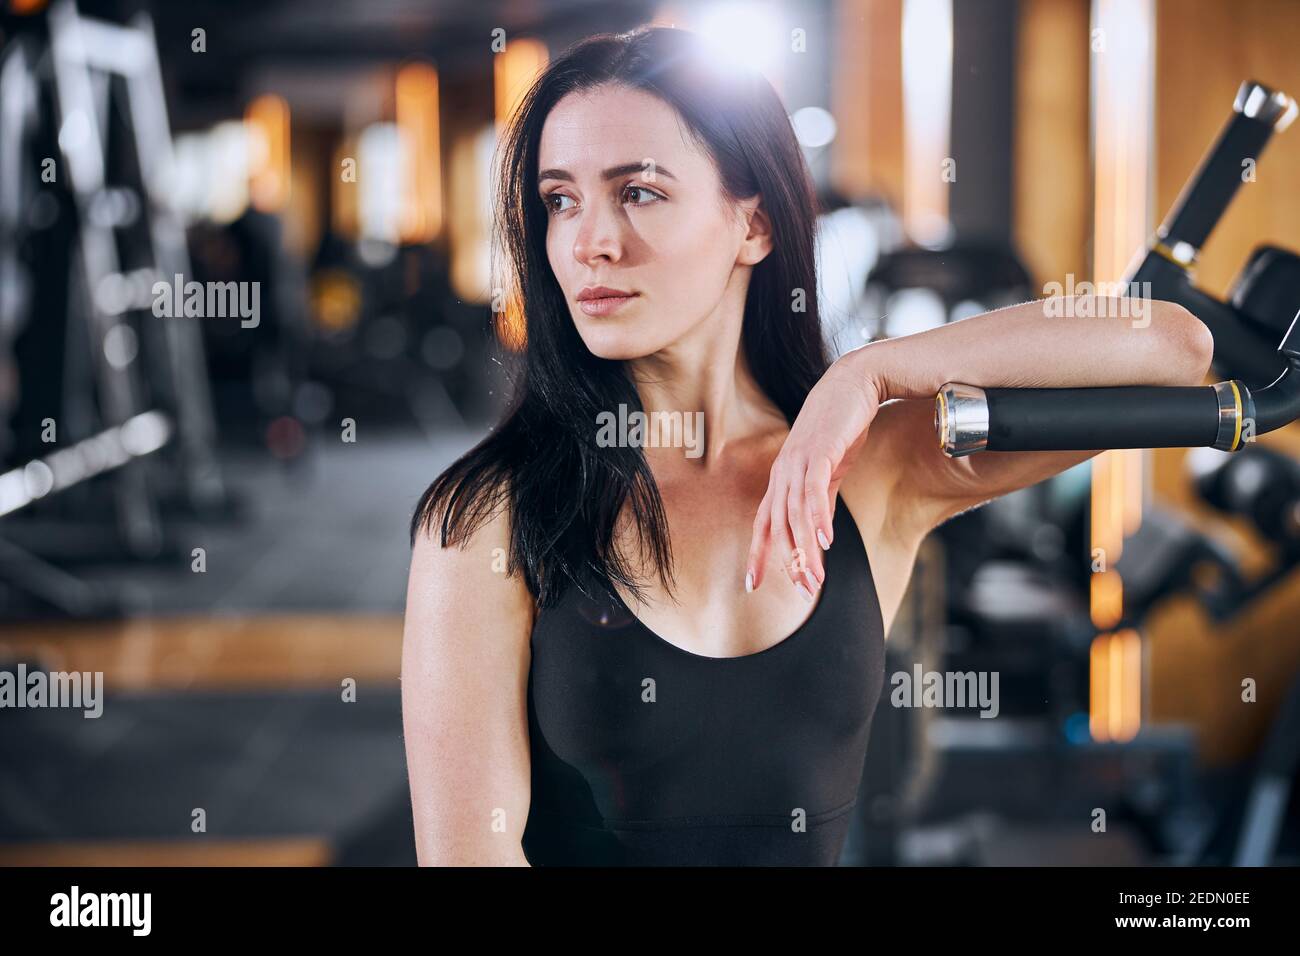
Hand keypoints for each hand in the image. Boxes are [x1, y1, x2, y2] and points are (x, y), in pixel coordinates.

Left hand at [744, 355, 879, 597]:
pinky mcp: (818, 452)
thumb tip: (820, 535)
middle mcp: (783, 473)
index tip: (752, 584)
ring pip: (795, 515)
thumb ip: (822, 501)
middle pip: (778, 526)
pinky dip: (818, 519)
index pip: (765, 523)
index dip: (759, 554)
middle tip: (802, 592)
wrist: (855, 383)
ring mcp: (797, 462)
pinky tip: (827, 543)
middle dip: (789, 562)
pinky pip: (813, 492)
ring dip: (805, 550)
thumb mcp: (830, 471)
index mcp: (782, 479)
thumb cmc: (841, 427)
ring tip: (816, 578)